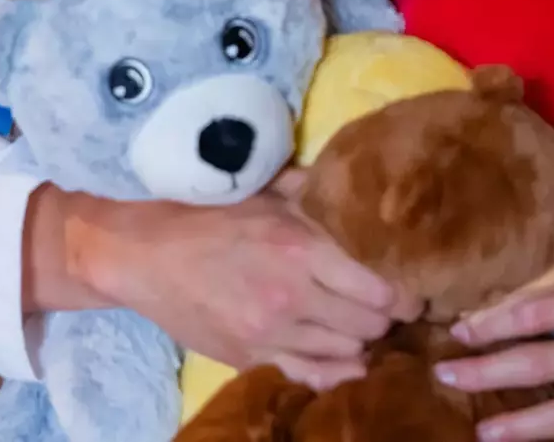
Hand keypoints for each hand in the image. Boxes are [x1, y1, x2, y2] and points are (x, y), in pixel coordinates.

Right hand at [35, 175, 419, 390]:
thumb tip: (354, 179)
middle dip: (386, 318)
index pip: (377, 287)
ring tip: (365, 328)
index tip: (412, 290)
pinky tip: (342, 358)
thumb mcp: (263, 192)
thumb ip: (312, 191)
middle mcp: (291, 296)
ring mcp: (270, 333)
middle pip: (369, 325)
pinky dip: (333, 370)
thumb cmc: (205, 215)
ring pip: (345, 354)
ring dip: (361, 342)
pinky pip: (309, 375)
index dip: (403, 293)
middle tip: (390, 308)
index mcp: (299, 248)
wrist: (141, 256)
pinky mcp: (251, 357)